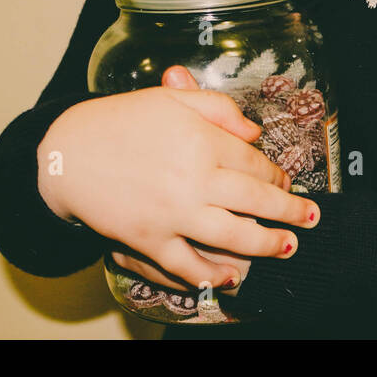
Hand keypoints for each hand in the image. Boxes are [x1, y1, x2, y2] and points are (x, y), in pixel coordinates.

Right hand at [37, 64, 313, 290]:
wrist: (66, 153)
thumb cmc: (120, 120)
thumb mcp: (171, 100)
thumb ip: (219, 109)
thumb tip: (256, 133)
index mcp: (202, 141)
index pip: (254, 163)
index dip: (277, 174)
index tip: (287, 180)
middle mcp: (194, 180)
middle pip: (256, 200)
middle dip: (290, 211)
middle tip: (311, 217)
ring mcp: (173, 214)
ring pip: (233, 236)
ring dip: (267, 244)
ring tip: (288, 247)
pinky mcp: (149, 241)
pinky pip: (188, 265)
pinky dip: (213, 275)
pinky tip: (232, 277)